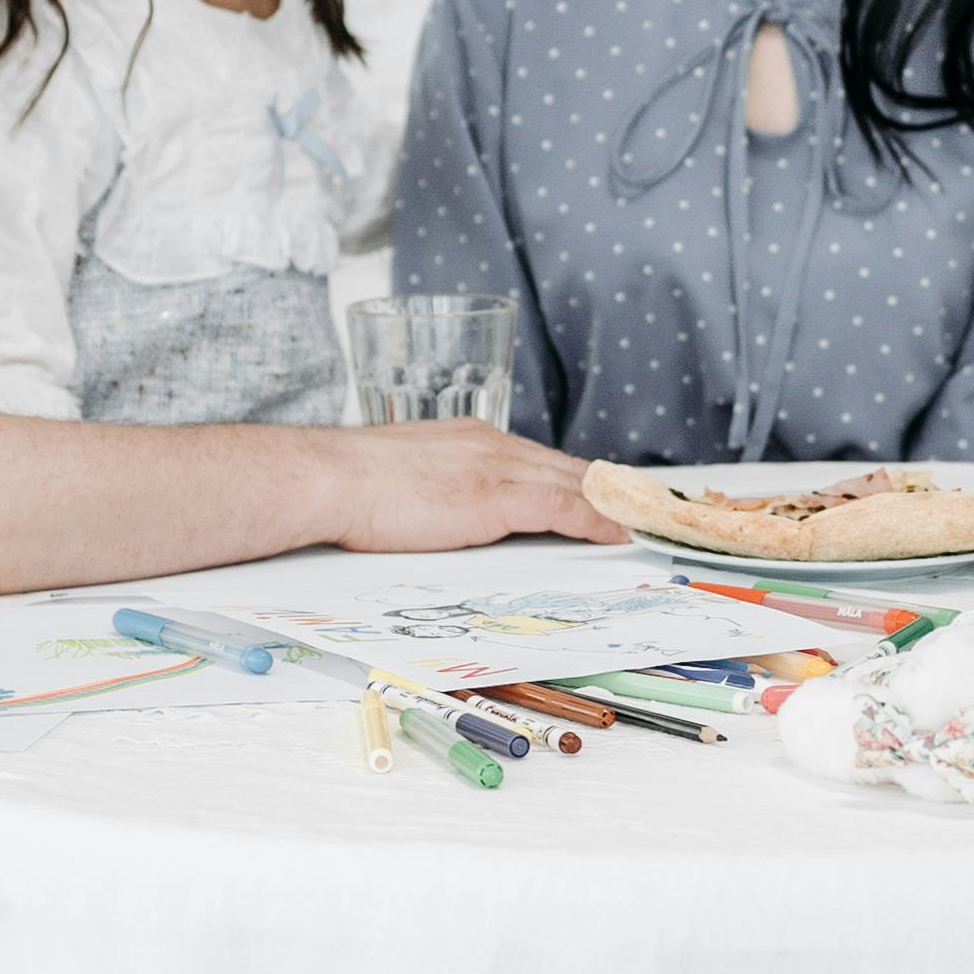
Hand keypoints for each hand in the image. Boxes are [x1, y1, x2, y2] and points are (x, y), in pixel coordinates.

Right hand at [320, 424, 627, 554]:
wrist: (329, 478)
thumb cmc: (350, 485)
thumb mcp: (407, 477)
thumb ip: (440, 487)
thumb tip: (448, 509)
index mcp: (470, 438)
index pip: (538, 460)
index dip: (575, 480)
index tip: (601, 495)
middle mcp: (492, 444)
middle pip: (567, 468)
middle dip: (607, 490)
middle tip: (641, 510)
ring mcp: (497, 467)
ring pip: (575, 484)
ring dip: (613, 507)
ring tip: (644, 524)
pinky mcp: (496, 495)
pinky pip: (564, 507)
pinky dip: (597, 521)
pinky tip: (618, 534)